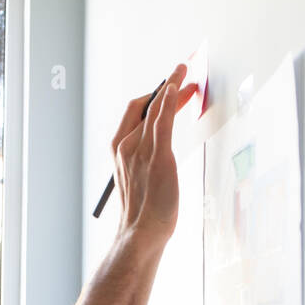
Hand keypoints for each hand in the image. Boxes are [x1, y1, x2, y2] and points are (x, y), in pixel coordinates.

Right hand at [110, 63, 197, 244]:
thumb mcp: (140, 179)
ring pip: (156, 108)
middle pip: (144, 106)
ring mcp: (140, 150)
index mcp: (118, 151)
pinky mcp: (158, 155)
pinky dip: (169, 99)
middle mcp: (125, 146)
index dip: (151, 97)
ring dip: (171, 86)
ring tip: (186, 72)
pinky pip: (162, 120)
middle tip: (181, 75)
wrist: (141, 232)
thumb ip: (145, 159)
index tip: (167, 90)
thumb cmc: (144, 212)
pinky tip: (178, 86)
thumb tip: (159, 147)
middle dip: (163, 87)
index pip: (134, 114)